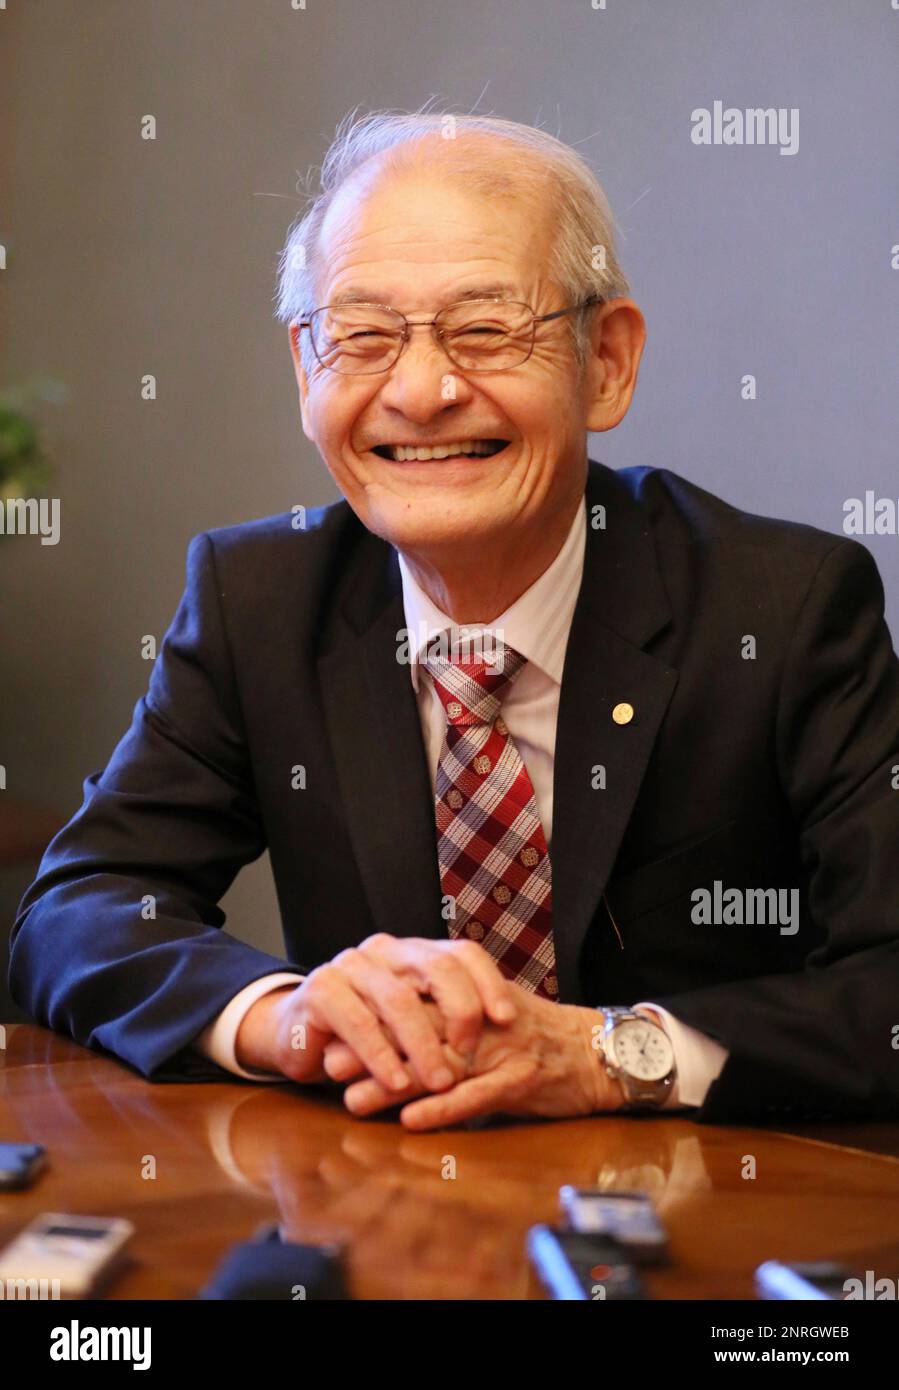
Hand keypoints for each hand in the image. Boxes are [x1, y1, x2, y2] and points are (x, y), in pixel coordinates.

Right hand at [234, 934, 517, 1096]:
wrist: (295, 1034)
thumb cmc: (365, 1032)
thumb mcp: (410, 1023)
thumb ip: (443, 1019)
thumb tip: (503, 1034)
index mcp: (412, 951)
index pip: (461, 952)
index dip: (488, 983)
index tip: (507, 1019)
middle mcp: (384, 950)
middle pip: (436, 967)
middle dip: (461, 1011)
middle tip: (471, 1053)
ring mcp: (350, 966)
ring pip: (398, 999)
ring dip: (422, 1045)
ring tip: (440, 1081)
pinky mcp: (321, 990)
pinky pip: (358, 1023)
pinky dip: (381, 1057)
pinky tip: (397, 1084)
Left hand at [322, 988, 625, 1128]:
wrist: (597, 1053)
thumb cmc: (535, 1039)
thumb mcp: (488, 1017)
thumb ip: (444, 1017)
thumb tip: (387, 1029)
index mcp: (472, 995)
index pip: (413, 998)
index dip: (372, 1015)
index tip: (333, 1033)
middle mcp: (483, 1015)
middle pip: (418, 1027)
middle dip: (373, 1047)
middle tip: (331, 1065)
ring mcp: (503, 1045)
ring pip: (441, 1062)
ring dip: (395, 1083)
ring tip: (355, 1101)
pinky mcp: (523, 1077)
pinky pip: (478, 1094)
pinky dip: (444, 1108)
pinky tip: (412, 1121)